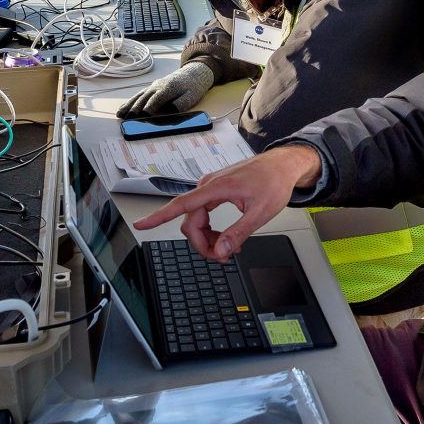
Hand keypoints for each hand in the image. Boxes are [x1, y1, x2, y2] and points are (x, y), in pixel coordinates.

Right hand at [117, 63, 213, 119]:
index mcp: (168, 88)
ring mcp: (153, 86)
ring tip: (120, 114)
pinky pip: (139, 94)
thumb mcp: (191, 96)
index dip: (149, 107)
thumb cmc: (193, 87)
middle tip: (127, 118)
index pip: (156, 99)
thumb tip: (169, 111)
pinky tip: (123, 108)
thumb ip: (181, 104)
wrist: (193, 73)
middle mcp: (157, 86)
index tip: (143, 115)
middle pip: (144, 98)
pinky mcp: (151, 88)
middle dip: (135, 108)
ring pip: (139, 96)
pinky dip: (130, 101)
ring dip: (128, 105)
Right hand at [134, 145, 322, 260]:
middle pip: (190, 221)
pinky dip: (211, 230)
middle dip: (202, 243)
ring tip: (228, 248)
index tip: (141, 225)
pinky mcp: (216, 191)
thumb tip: (220, 249)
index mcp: (216, 188)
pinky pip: (203, 214)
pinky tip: (226, 237)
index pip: (180, 205)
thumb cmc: (274, 182)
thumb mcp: (260, 212)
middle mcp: (208, 186)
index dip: (158, 217)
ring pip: (196, 220)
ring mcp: (211, 188)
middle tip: (223, 257)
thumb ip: (238, 233)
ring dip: (207, 238)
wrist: (283, 165)